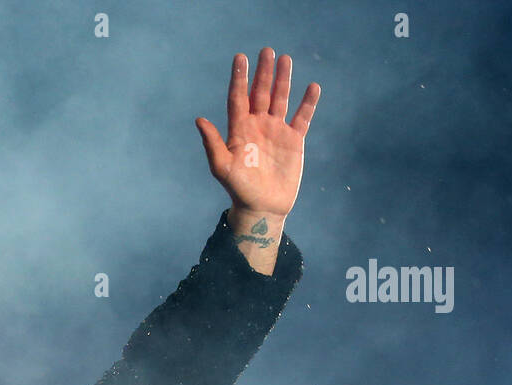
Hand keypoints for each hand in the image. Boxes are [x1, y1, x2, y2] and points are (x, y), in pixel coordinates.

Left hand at [196, 48, 319, 218]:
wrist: (262, 208)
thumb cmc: (239, 189)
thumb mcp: (222, 167)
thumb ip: (213, 143)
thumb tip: (199, 120)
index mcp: (239, 129)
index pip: (238, 97)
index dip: (239, 78)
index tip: (240, 58)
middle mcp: (257, 126)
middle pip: (260, 93)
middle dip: (263, 72)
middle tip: (266, 50)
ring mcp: (276, 131)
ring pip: (280, 99)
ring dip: (283, 80)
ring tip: (286, 58)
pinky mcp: (294, 140)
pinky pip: (302, 117)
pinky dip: (307, 103)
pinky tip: (312, 87)